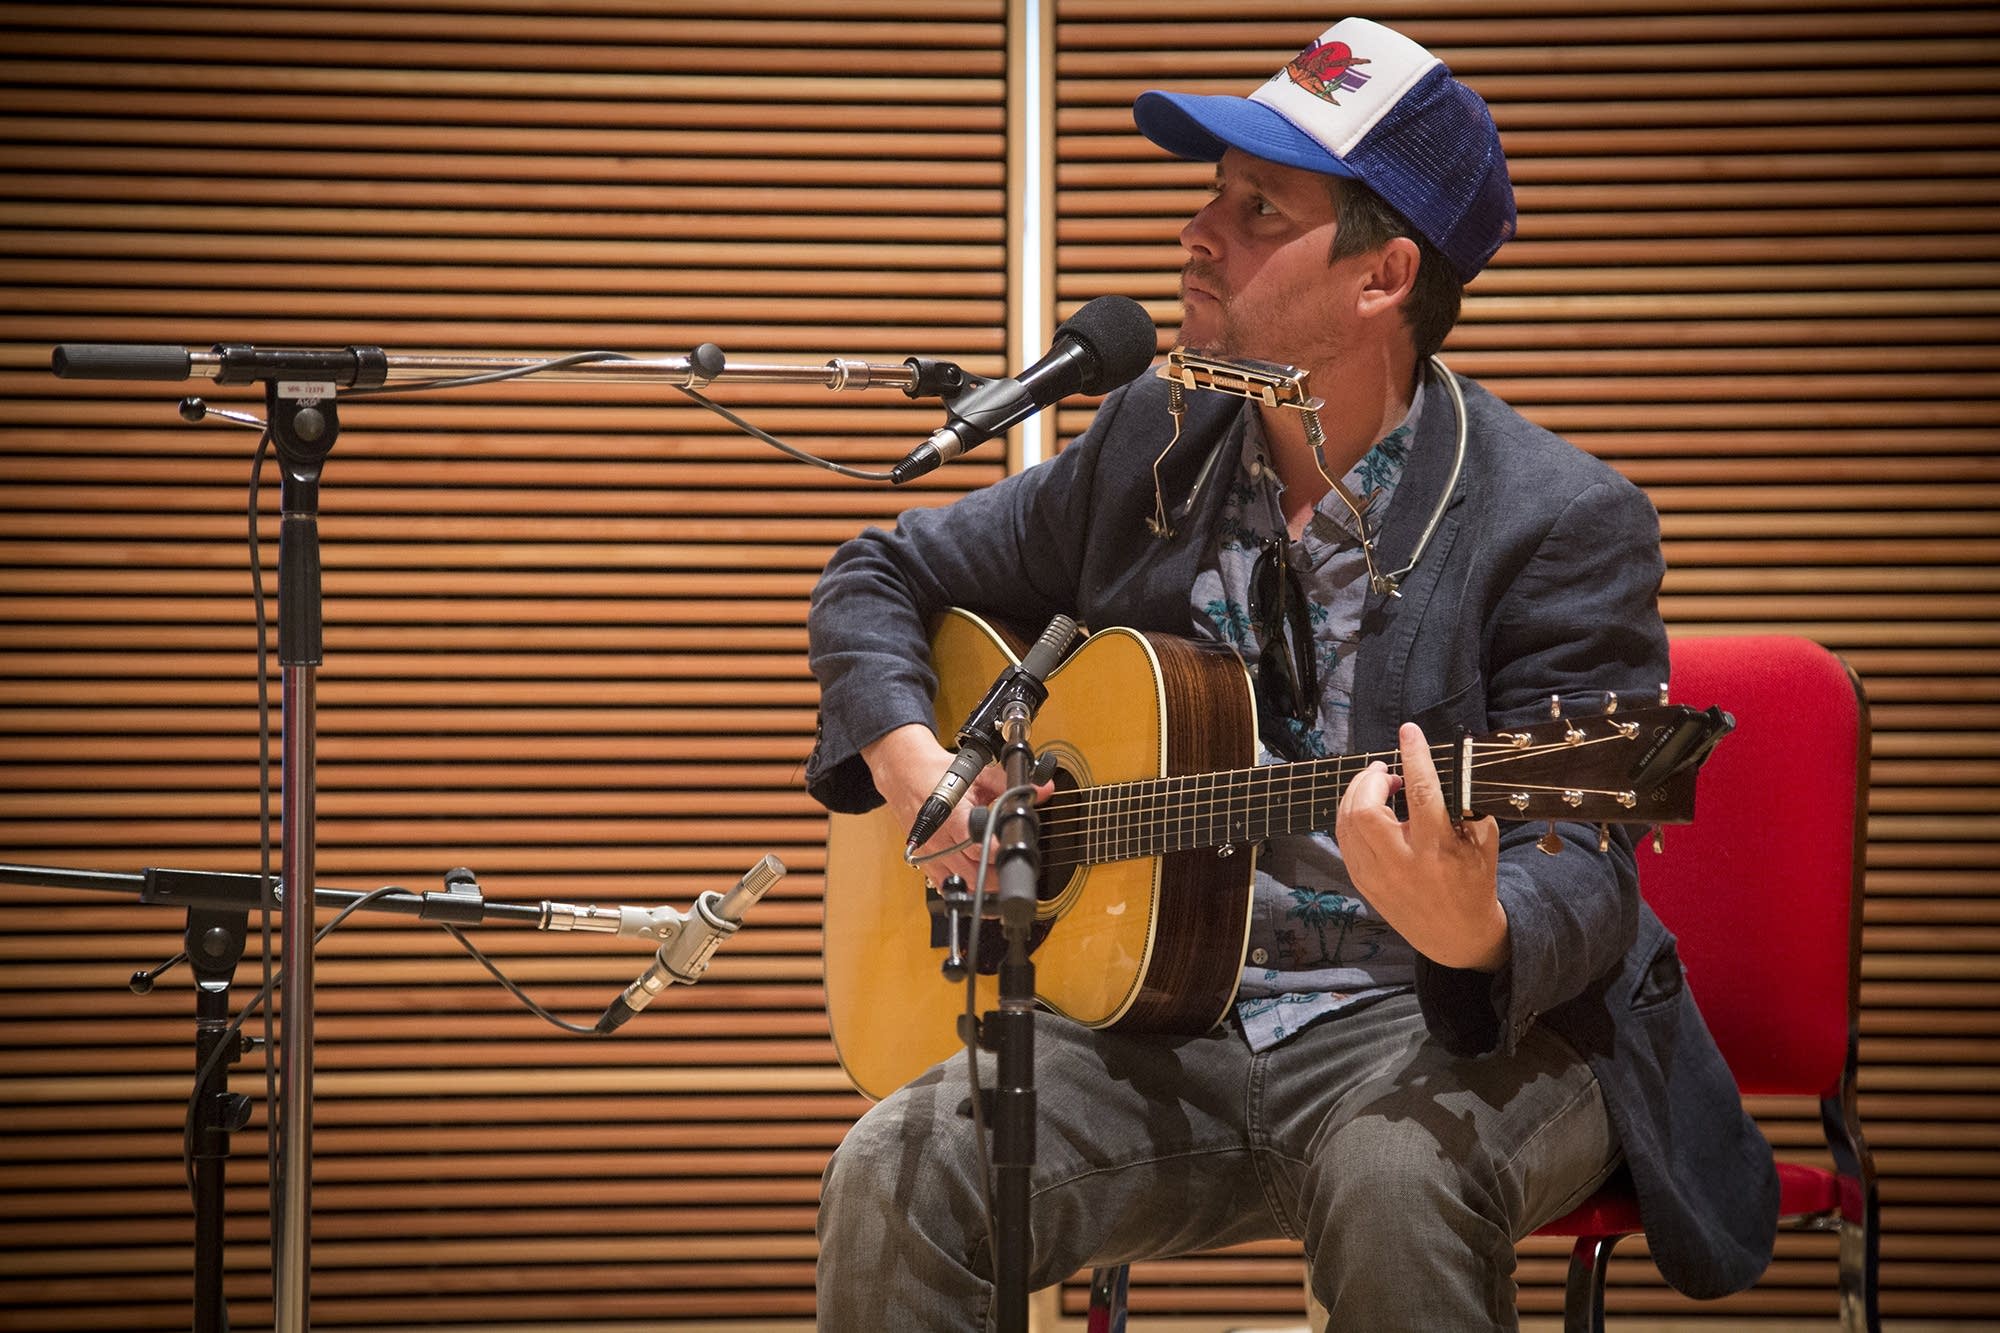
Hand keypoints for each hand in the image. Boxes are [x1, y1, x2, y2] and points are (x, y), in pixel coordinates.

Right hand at [861, 723, 1032, 888]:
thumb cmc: (939, 774)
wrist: (904, 774)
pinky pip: (945, 885)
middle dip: (999, 876)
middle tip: (1014, 866)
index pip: (983, 849)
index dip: (1004, 856)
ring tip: (999, 875)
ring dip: (983, 886)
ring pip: (962, 886)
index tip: (1019, 854)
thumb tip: (1042, 790)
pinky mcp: (925, 861)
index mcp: (955, 819)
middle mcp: (941, 842)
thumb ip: (1010, 786)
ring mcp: (931, 855)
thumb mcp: (978, 775)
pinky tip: (975, 880)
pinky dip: (962, 887)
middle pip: (975, 876)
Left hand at [1336, 722, 1509, 971]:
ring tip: (1378, 784)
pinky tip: (1367, 808)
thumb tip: (1447, 766)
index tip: (1409, 731)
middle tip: (1387, 770)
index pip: (1421, 793)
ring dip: (1357, 794)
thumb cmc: (1474, 882)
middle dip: (1371, 779)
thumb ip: (1466, 805)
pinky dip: (1351, 815)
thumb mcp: (1484, 843)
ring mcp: (1377, 875)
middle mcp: (1402, 863)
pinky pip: (1344, 839)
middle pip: (1365, 810)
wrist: (1457, 936)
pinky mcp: (1363, 883)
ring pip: (1347, 823)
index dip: (1414, 757)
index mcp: (1438, 849)